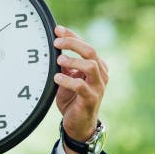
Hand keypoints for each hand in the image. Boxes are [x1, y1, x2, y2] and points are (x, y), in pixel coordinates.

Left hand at [52, 26, 108, 153]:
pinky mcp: (91, 99)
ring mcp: (98, 87)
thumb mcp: (66, 78)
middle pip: (90, 51)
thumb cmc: (72, 99)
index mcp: (96, 66)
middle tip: (56, 42)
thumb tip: (54, 48)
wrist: (78, 124)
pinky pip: (82, 86)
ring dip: (72, 60)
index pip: (86, 45)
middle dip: (73, 43)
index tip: (57, 29)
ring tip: (58, 61)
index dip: (72, 36)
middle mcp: (100, 74)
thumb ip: (64, 65)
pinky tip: (56, 79)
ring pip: (90, 65)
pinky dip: (68, 80)